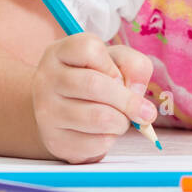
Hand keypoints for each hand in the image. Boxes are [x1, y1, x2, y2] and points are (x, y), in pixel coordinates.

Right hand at [31, 33, 156, 164]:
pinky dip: (111, 139)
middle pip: (94, 84)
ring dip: (122, 121)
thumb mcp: (114, 61)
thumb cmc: (94, 79)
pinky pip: (95, 142)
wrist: (62, 112)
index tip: (118, 76)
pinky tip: (105, 132)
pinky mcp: (55, 140)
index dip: (112, 65)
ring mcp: (47, 111)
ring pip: (98, 117)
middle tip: (145, 111)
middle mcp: (47, 79)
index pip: (89, 49)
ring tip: (121, 119)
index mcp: (60, 52)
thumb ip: (133, 65)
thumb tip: (137, 93)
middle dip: (128, 100)